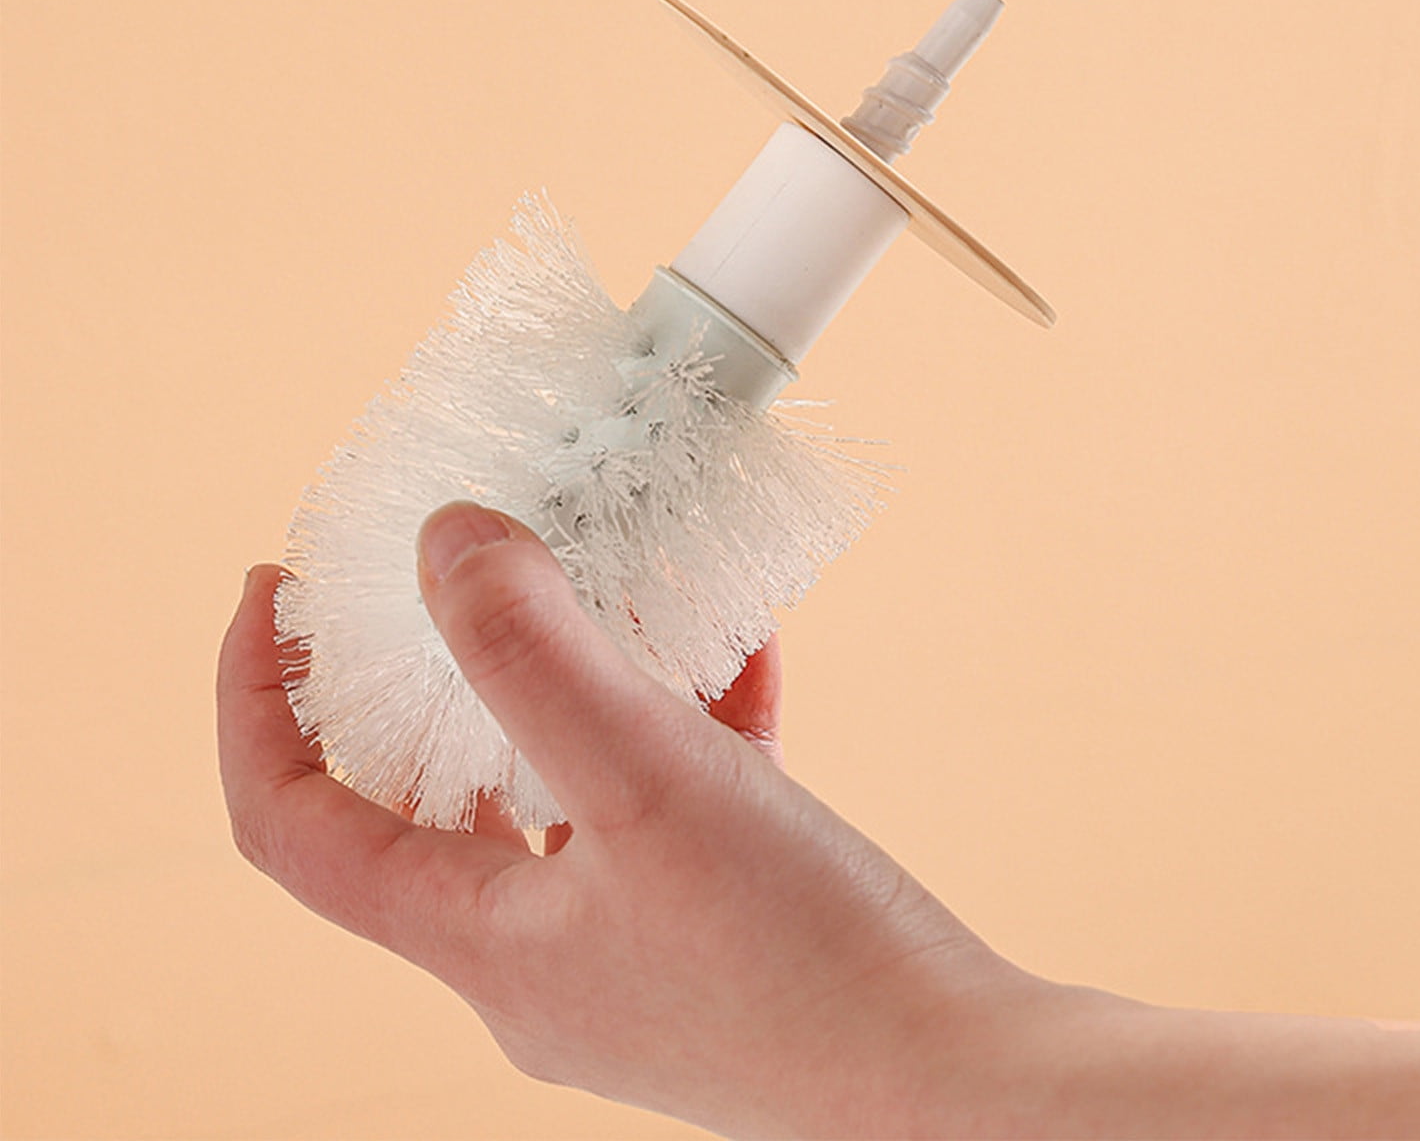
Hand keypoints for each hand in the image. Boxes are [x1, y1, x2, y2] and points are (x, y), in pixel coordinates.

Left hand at [217, 502, 1053, 1137]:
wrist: (956, 1086)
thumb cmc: (801, 958)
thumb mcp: (649, 780)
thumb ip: (533, 655)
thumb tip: (444, 544)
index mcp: (484, 941)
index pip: (295, 826)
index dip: (253, 702)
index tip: (274, 587)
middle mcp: (539, 956)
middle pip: (424, 804)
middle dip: (419, 678)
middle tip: (436, 577)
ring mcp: (630, 949)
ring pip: (558, 792)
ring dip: (571, 683)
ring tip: (598, 584)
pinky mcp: (713, 931)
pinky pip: (666, 804)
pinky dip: (683, 719)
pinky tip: (737, 649)